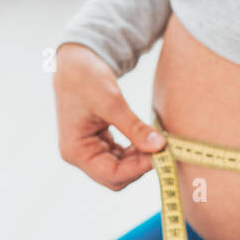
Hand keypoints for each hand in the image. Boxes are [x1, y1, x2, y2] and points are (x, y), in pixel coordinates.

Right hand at [53, 43, 164, 189]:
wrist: (75, 62)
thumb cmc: (86, 78)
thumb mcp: (112, 102)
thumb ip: (134, 127)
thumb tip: (159, 147)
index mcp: (76, 150)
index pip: (110, 174)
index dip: (138, 169)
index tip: (162, 155)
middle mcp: (79, 156)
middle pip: (115, 177)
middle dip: (140, 166)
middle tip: (164, 150)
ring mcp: (88, 151)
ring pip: (119, 170)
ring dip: (139, 160)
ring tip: (159, 143)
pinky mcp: (97, 143)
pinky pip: (119, 157)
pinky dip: (135, 151)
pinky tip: (148, 139)